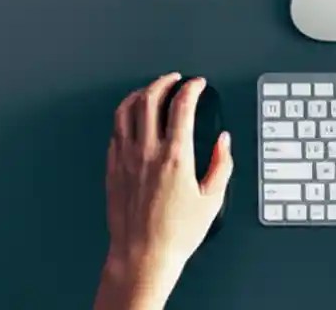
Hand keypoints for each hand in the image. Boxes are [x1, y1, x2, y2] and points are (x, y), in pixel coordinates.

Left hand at [94, 73, 232, 309]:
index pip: (181, 106)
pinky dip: (125, 116)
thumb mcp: (212, 199)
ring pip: (126, 111)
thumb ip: (221, 165)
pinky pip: (115, 131)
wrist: (142, 256)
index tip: (197, 84)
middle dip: (164, 81)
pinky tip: (133, 118)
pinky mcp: (113, 169)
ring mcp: (126, 159)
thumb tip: (222, 142)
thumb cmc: (175, 234)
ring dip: (140, 93)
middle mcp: (148, 153)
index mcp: (176, 157)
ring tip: (150, 89)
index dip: (191, 88)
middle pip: (149, 99)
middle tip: (174, 79)